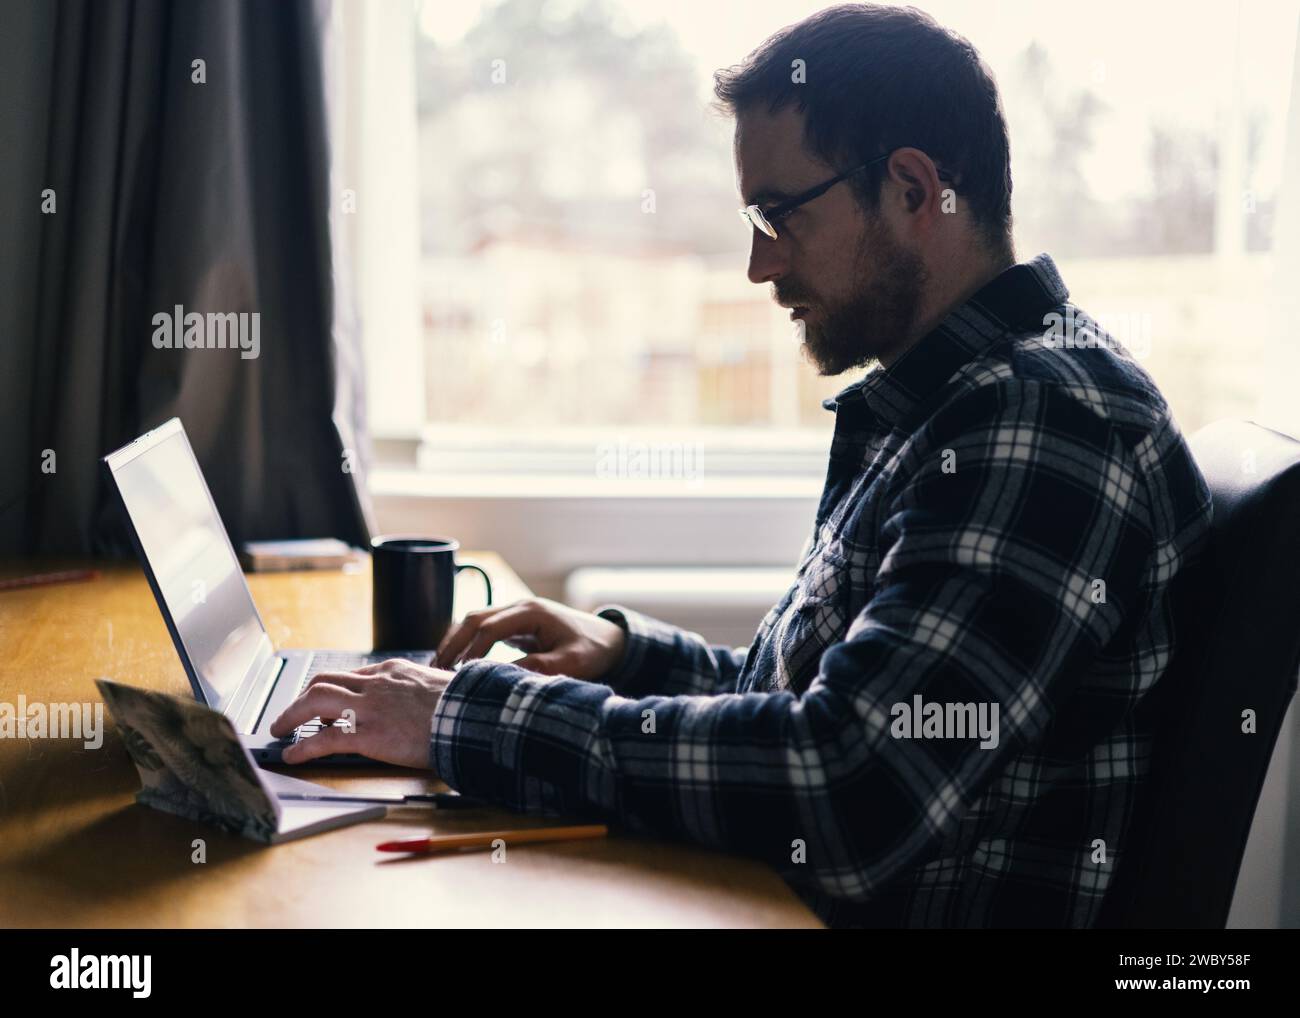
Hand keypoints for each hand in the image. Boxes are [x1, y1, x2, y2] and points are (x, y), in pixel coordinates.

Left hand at [269, 659, 454, 768]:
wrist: (470, 716)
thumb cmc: (463, 707)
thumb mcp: (437, 688)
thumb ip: (419, 692)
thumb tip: (420, 704)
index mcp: (393, 671)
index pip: (351, 675)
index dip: (331, 689)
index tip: (322, 701)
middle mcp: (375, 684)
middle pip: (323, 682)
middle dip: (302, 698)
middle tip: (291, 714)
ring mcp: (369, 708)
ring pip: (315, 701)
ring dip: (292, 715)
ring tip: (280, 730)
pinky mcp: (367, 734)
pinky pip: (324, 738)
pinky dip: (303, 747)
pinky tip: (292, 755)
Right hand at [437, 597, 625, 679]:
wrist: (609, 639)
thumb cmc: (593, 650)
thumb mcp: (572, 662)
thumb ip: (541, 667)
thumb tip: (505, 676)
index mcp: (531, 612)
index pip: (489, 628)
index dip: (471, 652)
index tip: (459, 676)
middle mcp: (518, 607)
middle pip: (473, 619)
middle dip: (452, 644)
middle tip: (434, 670)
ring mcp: (515, 613)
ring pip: (473, 621)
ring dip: (454, 642)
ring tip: (437, 669)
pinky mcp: (514, 625)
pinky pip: (482, 630)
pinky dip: (465, 644)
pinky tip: (455, 664)